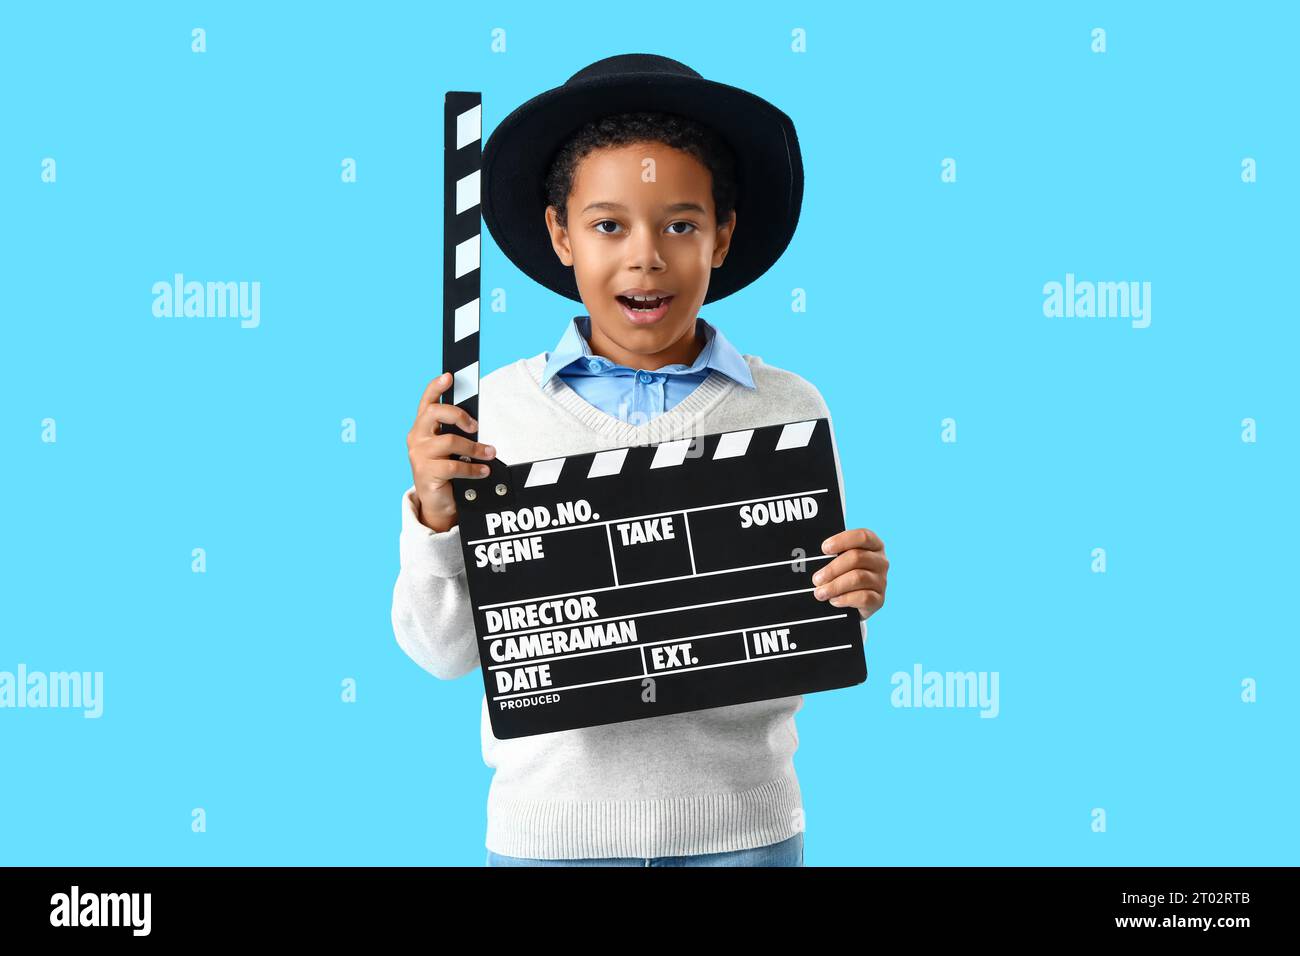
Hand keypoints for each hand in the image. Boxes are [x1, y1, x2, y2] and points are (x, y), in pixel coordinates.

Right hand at [406, 372, 496, 532]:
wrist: (436, 502)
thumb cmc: (444, 470)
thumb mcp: (449, 448)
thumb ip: (456, 433)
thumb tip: (476, 424)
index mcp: (422, 427)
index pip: (427, 402)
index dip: (436, 387)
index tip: (449, 377)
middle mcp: (416, 437)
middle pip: (435, 413)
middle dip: (459, 415)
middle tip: (475, 426)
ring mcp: (419, 455)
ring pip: (450, 441)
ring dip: (475, 448)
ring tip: (489, 454)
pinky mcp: (426, 472)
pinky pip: (454, 465)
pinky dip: (473, 468)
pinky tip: (483, 470)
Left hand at [810, 528, 888, 620]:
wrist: (855, 601)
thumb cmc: (844, 574)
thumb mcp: (840, 559)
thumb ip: (832, 553)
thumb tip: (810, 553)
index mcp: (873, 545)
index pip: (862, 536)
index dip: (842, 540)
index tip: (824, 548)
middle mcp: (880, 561)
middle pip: (856, 558)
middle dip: (832, 568)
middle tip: (816, 578)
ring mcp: (881, 581)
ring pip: (858, 578)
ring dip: (834, 586)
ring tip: (819, 592)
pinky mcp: (879, 599)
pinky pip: (863, 597)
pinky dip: (844, 599)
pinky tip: (834, 600)